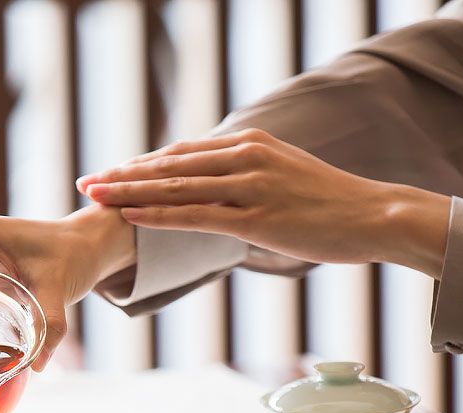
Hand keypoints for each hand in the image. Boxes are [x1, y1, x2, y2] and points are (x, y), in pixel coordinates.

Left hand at [77, 129, 447, 277]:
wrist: (376, 215)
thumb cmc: (333, 205)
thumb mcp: (287, 179)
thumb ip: (252, 181)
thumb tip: (226, 197)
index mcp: (251, 144)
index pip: (184, 152)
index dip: (144, 163)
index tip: (112, 173)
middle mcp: (245, 157)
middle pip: (170, 164)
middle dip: (124, 174)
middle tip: (87, 182)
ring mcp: (250, 186)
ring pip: (176, 186)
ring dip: (131, 193)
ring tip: (96, 198)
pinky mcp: (255, 217)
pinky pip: (198, 215)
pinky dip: (161, 215)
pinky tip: (133, 217)